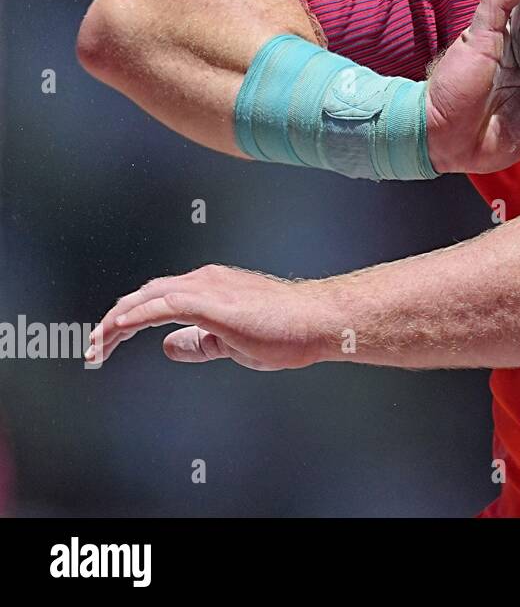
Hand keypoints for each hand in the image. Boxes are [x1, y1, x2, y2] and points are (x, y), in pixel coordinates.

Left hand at [84, 264, 337, 370]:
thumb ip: (199, 343)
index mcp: (210, 287)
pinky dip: (132, 319)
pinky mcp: (208, 301)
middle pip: (143, 296)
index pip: (157, 299)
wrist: (318, 321)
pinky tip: (117, 332)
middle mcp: (204, 279)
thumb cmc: (288, 331)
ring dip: (114, 322)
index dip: (128, 320)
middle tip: (93, 348)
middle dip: (113, 321)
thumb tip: (167, 346)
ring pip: (144, 299)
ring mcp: (206, 287)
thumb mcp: (232, 342)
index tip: (109, 343)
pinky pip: (158, 308)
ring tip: (95, 347)